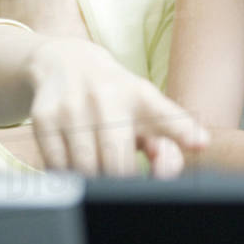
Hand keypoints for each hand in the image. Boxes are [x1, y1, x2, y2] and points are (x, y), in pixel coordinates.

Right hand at [25, 37, 209, 177]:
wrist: (66, 64)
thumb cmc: (117, 97)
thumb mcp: (147, 109)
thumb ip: (173, 133)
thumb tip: (200, 144)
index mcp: (141, 95)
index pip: (165, 115)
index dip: (183, 131)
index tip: (199, 142)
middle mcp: (107, 97)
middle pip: (117, 162)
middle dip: (120, 179)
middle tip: (120, 180)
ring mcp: (73, 106)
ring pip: (84, 169)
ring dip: (92, 179)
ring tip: (96, 169)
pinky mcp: (44, 117)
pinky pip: (56, 166)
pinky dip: (67, 175)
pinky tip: (74, 164)